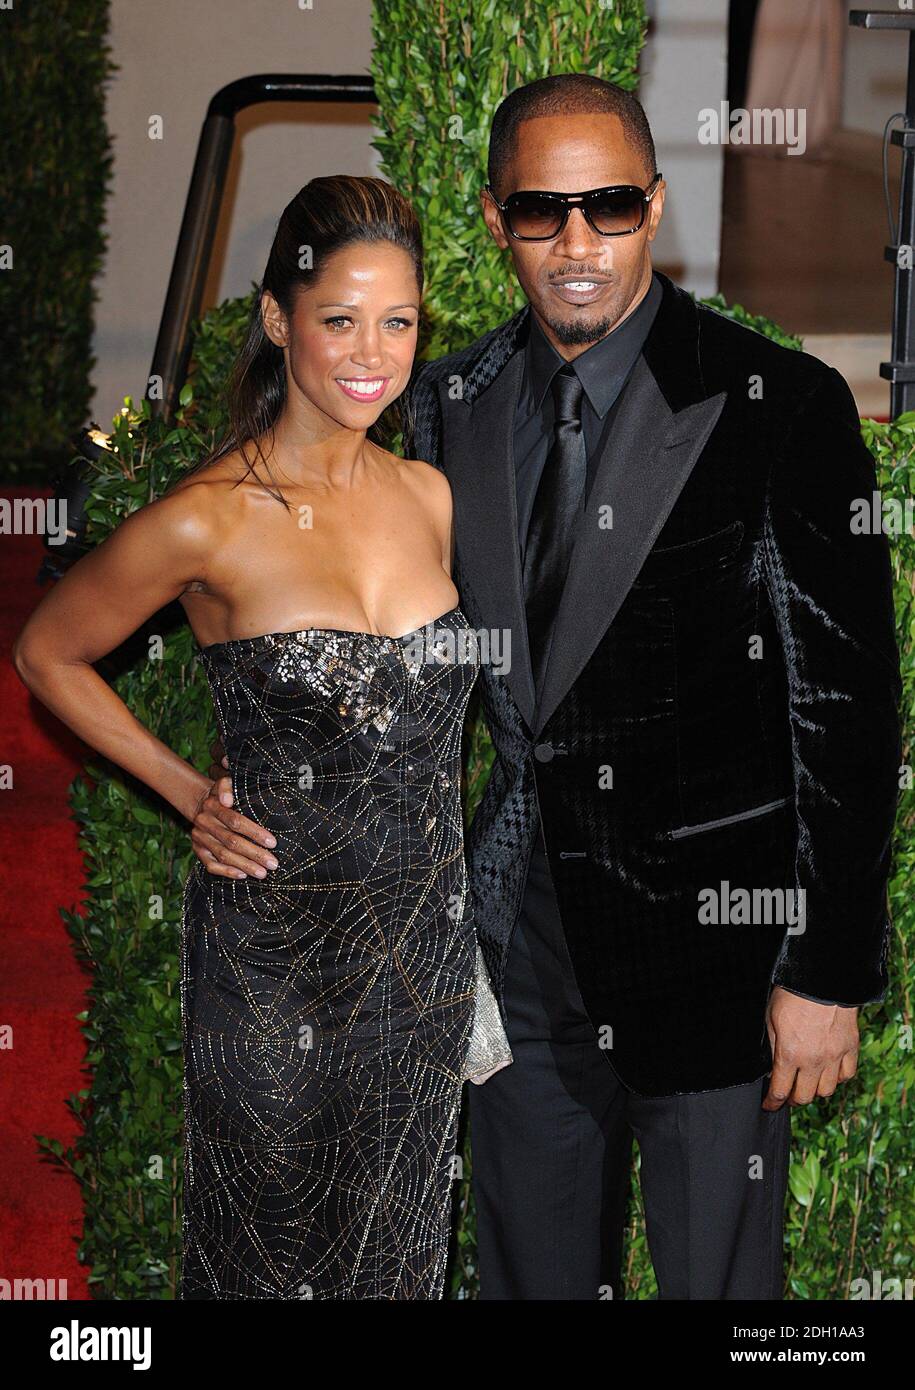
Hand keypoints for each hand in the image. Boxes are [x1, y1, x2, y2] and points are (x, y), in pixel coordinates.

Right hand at [190, 742, 278, 879]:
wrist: (200, 803)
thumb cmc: (223, 794)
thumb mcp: (225, 783)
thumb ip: (227, 786)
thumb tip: (228, 800)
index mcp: (213, 806)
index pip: (235, 821)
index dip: (255, 833)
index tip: (273, 843)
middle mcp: (205, 823)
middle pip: (232, 842)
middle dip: (254, 854)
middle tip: (273, 864)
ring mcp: (200, 838)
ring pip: (223, 855)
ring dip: (245, 865)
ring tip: (263, 873)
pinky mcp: (198, 850)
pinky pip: (211, 865)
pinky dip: (227, 872)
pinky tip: (243, 875)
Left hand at [762, 986, 858, 1109]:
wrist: (822, 979)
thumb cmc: (792, 995)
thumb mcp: (770, 1019)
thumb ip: (773, 1047)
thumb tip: (772, 1067)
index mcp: (789, 1055)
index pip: (780, 1091)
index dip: (772, 1102)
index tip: (769, 1105)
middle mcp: (814, 1061)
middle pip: (804, 1096)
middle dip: (792, 1098)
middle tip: (786, 1093)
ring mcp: (834, 1056)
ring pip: (826, 1091)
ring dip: (815, 1090)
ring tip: (807, 1082)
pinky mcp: (850, 1048)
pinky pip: (846, 1075)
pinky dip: (837, 1078)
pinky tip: (828, 1071)